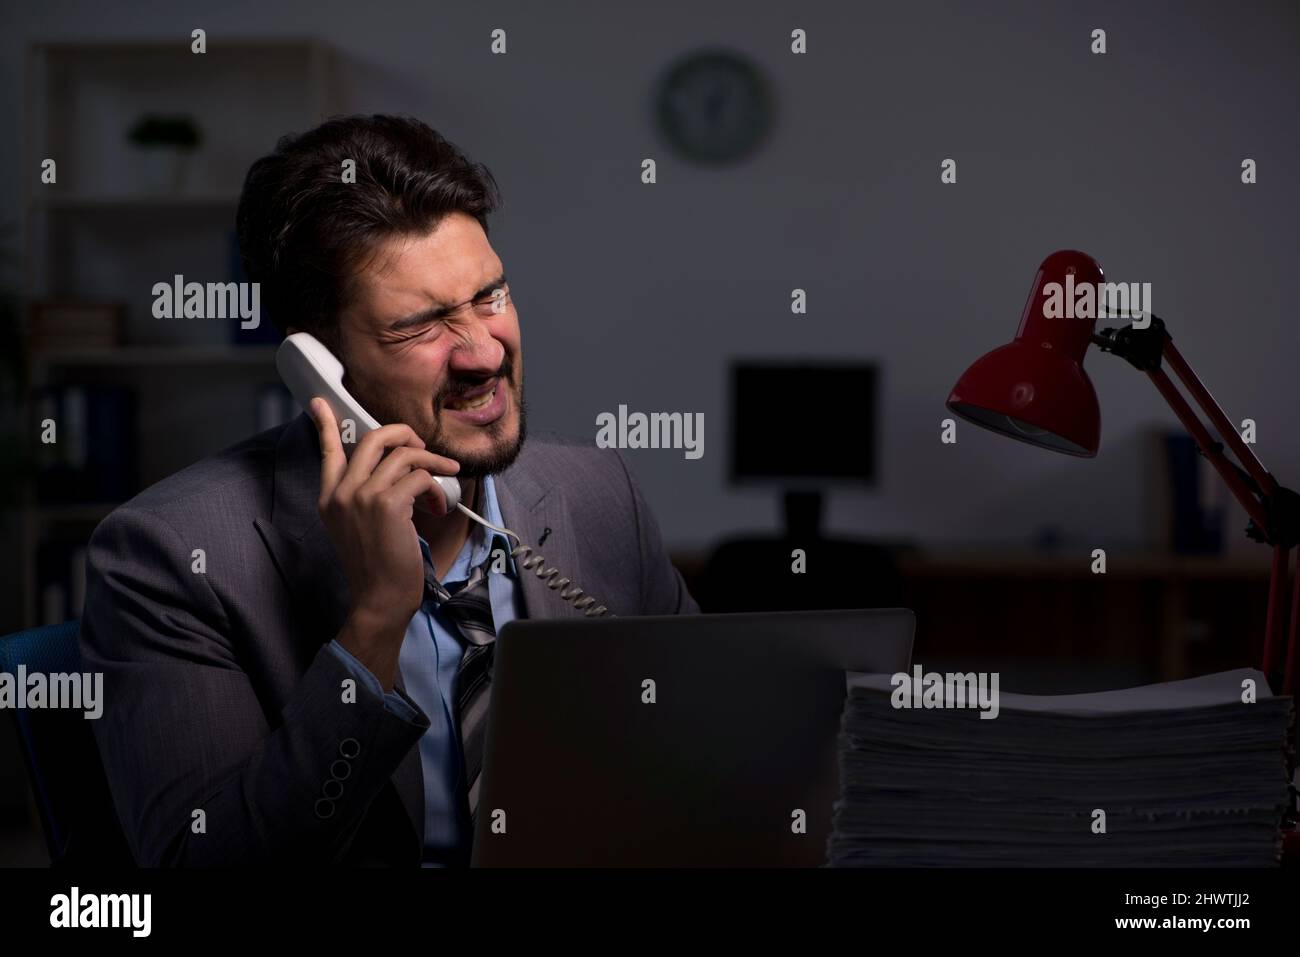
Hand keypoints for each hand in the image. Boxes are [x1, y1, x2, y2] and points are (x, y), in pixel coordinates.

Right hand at [310, 399, 458, 688]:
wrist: (380, 598)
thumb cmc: (377, 566)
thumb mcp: (357, 527)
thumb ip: (363, 497)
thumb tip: (392, 469)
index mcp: (329, 497)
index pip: (327, 451)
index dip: (326, 425)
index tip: (319, 403)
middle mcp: (341, 492)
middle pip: (372, 438)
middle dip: (404, 433)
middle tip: (422, 446)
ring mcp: (362, 496)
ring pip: (404, 455)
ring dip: (432, 462)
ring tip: (444, 476)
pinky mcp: (387, 504)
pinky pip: (420, 476)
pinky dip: (436, 488)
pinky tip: (437, 505)